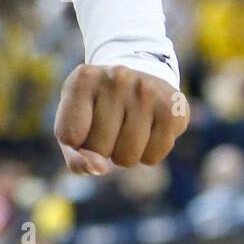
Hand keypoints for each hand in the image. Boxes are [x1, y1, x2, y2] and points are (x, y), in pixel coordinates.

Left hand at [54, 64, 188, 175]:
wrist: (137, 75)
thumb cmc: (97, 106)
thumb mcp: (73, 120)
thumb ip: (74, 154)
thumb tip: (99, 169)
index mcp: (84, 78)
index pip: (70, 137)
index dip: (75, 144)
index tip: (81, 126)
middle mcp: (116, 78)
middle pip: (99, 149)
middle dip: (102, 148)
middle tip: (109, 124)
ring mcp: (147, 91)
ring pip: (127, 157)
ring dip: (124, 153)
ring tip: (127, 126)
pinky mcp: (174, 107)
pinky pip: (152, 158)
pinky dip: (147, 154)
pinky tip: (148, 129)